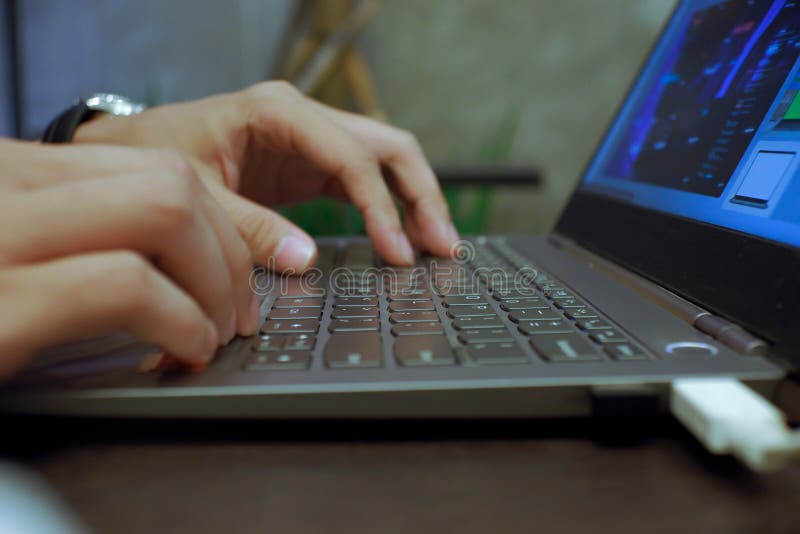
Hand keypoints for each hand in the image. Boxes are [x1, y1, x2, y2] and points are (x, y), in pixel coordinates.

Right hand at [0, 140, 258, 378]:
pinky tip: (186, 346)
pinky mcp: (5, 305)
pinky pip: (129, 285)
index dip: (218, 226)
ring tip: (215, 332)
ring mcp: (6, 234)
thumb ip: (90, 237)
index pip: (157, 169)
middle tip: (237, 311)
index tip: (232, 273)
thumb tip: (189, 266)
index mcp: (23, 170)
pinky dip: (180, 320)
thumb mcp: (23, 247)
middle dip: (229, 254)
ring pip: (164, 214)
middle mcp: (12, 184)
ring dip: (214, 283)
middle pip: (173, 186)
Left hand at [74, 81, 459, 267]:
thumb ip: (247, 227)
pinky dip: (387, 210)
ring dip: (414, 201)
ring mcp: (310, 142)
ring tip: (438, 245)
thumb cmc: (154, 158)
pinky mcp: (308, 167)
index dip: (382, 205)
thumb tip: (306, 259)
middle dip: (421, 195)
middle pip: (387, 146)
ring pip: (384, 162)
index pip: (351, 156)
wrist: (130, 153)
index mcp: (277, 111)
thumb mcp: (195, 194)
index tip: (397, 251)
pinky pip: (362, 183)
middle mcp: (303, 119)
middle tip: (443, 245)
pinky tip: (402, 239)